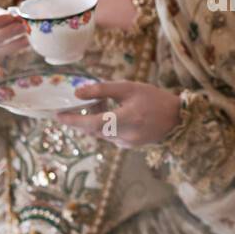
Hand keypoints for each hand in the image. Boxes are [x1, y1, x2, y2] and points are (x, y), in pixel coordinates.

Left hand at [55, 81, 181, 147]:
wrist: (176, 118)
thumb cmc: (153, 98)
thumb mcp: (129, 88)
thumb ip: (102, 90)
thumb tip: (77, 93)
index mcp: (127, 118)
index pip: (93, 123)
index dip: (74, 120)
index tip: (58, 116)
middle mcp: (125, 135)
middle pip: (93, 130)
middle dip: (81, 119)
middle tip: (73, 106)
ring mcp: (127, 143)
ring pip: (100, 134)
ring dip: (94, 121)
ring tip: (99, 104)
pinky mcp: (128, 146)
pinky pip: (109, 136)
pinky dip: (104, 126)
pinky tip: (111, 114)